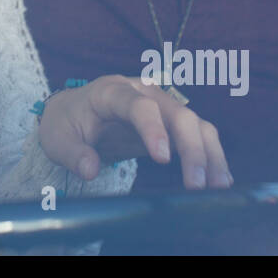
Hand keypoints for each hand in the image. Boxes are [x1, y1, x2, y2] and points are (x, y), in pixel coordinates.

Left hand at [39, 74, 232, 189]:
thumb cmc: (66, 123)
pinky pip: (197, 135)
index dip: (152, 128)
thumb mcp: (57, 139)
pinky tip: (220, 178)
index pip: (138, 105)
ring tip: (219, 185)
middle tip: (197, 183)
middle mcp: (142, 92)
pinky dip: (211, 154)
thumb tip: (89, 170)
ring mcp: (160, 105)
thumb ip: (73, 153)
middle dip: (191, 147)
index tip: (162, 158)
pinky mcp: (169, 123)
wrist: (72, 112)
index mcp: (111, 91)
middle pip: (177, 113)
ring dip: (210, 153)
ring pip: (194, 123)